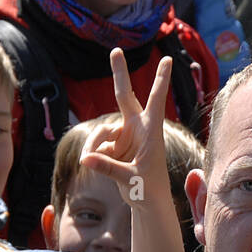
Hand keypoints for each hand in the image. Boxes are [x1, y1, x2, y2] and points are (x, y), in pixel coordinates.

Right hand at [78, 47, 172, 214]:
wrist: (147, 201)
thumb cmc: (148, 190)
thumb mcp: (129, 180)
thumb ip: (108, 168)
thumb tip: (84, 158)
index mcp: (150, 132)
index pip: (155, 101)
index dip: (160, 80)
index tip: (167, 60)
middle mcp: (137, 128)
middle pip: (125, 95)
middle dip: (119, 73)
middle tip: (116, 50)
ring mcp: (124, 135)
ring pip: (101, 131)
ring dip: (93, 145)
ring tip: (89, 161)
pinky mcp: (114, 145)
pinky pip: (96, 144)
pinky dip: (93, 155)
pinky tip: (92, 164)